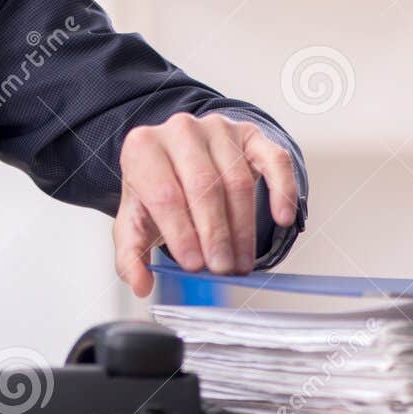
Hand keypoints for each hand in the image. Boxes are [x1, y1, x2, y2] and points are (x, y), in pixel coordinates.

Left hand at [112, 111, 299, 297]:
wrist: (179, 159)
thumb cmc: (157, 191)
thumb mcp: (135, 222)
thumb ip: (130, 255)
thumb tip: (141, 285)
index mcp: (142, 148)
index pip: (164, 193)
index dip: (181, 233)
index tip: (193, 265)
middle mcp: (179, 130)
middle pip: (203, 186)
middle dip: (215, 234)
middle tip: (221, 268)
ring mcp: (217, 129)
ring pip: (237, 181)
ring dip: (242, 228)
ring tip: (240, 261)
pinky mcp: (250, 134)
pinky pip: (274, 159)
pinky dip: (282, 190)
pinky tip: (282, 218)